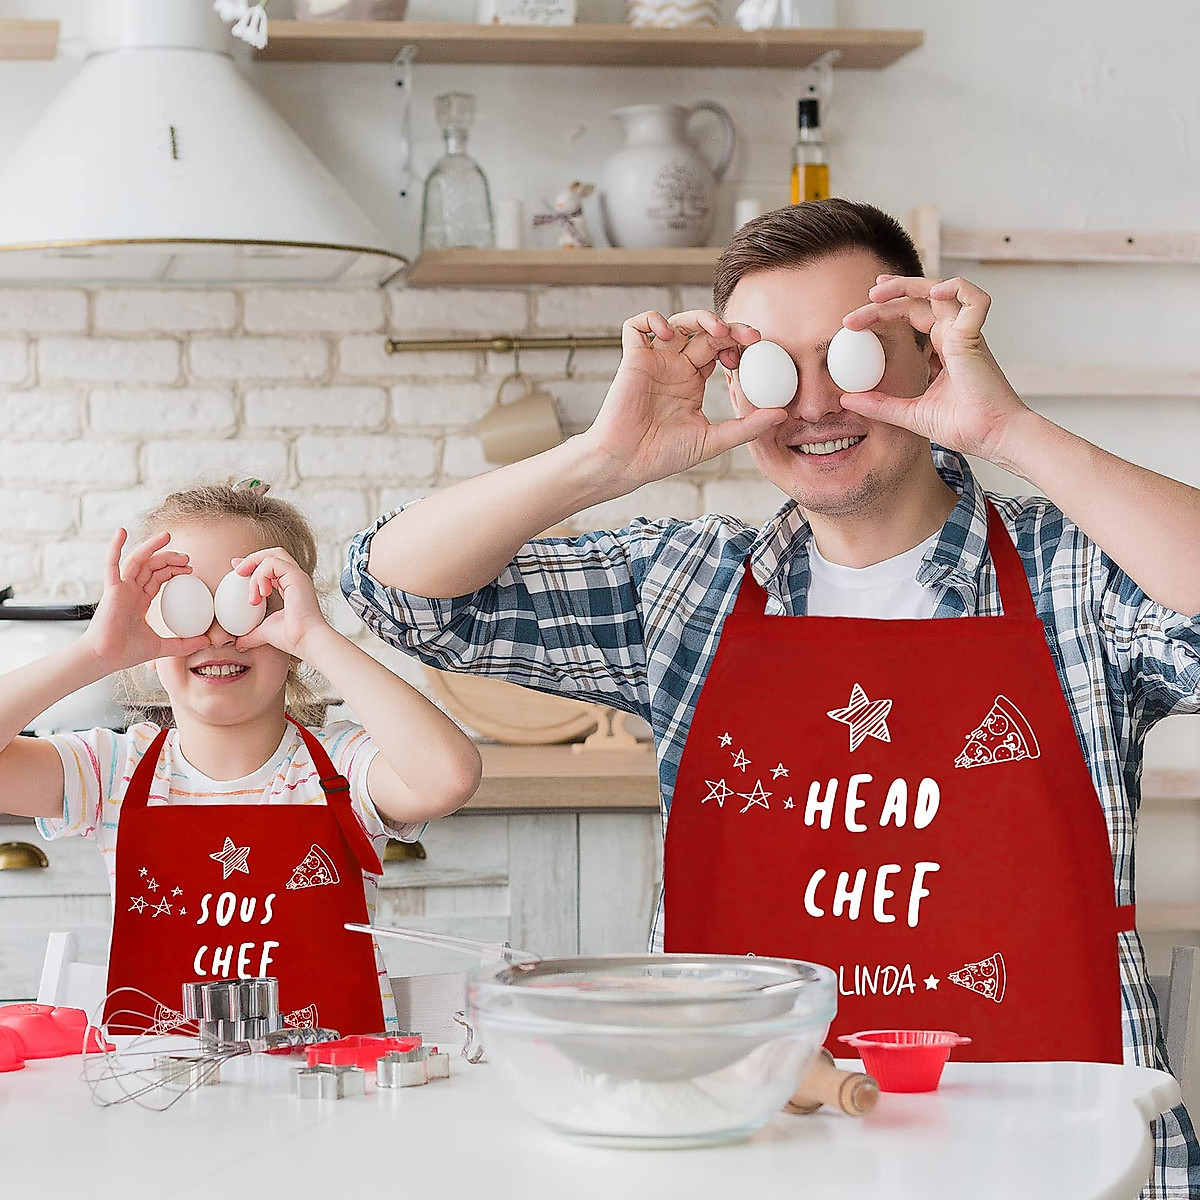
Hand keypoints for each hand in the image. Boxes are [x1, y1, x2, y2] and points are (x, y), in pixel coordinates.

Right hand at [83, 530, 210, 672]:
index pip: (158, 577)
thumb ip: (185, 643)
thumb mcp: (164, 647)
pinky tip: (121, 532)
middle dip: (169, 558)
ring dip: (152, 547)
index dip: (173, 570)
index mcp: (140, 601)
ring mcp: (120, 588)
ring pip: (137, 560)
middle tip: (187, 557)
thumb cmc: (127, 653)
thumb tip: (208, 642)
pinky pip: (112, 564)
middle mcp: (130, 591)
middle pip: (151, 566)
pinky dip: (115, 547)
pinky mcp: (111, 589)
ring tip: (167, 537)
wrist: (106, 659)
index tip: (190, 569)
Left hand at [231, 548, 328, 657]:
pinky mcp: (296, 576)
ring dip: (255, 569)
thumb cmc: (293, 638)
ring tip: (252, 592)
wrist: (305, 641)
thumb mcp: (264, 632)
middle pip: (273, 554)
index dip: (252, 565)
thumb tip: (239, 643)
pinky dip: (261, 575)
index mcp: (290, 587)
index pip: (271, 567)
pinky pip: (272, 563)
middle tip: (237, 571)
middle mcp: (295, 579)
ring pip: (271, 556)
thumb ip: (252, 633)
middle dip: (252, 559)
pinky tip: (261, 594)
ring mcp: (297, 576)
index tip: (237, 571)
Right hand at [581, 309, 787, 486]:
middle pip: (704, 331)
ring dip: (699, 318)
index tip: (755, 351)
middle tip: (750, 335)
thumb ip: (747, 427)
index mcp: (692, 381)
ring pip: (677, 322)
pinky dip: (651, 319)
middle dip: (729, 327)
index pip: (720, 349)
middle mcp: (674, 367)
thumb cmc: (663, 455)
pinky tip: (669, 333)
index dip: (738, 344)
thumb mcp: (713, 441)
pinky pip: (636, 326)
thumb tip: (781, 413)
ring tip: (716, 329)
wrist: (627, 463)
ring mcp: (654, 361)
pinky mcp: (632, 359)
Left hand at [838, 276, 1031, 465]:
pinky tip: (934, 292)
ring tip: (879, 291)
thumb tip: (847, 399)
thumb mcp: (909, 414)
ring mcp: (966, 334)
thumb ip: (879, 405)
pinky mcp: (975, 337)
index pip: (911, 315)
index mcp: (941, 348)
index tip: (853, 322)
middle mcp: (954, 336)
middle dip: (890, 293)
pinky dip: (957, 287)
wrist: (990, 438)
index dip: (885, 311)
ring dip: (910, 284)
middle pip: (921, 298)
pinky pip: (975, 299)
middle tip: (862, 299)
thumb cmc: (963, 426)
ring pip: (943, 289)